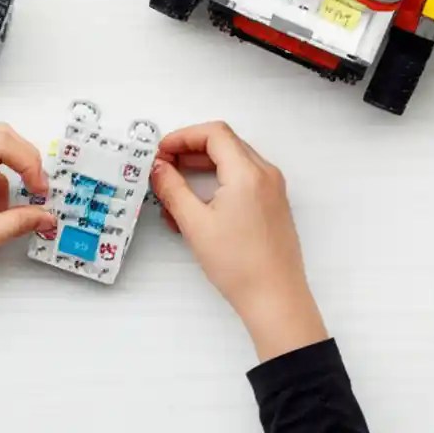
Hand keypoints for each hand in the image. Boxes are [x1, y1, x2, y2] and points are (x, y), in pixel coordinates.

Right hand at [150, 122, 327, 361]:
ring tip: (174, 190)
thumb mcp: (195, 224)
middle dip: (190, 151)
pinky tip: (196, 206)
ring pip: (233, 162)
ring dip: (203, 168)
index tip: (162, 151)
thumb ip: (173, 189)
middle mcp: (265, 174)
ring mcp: (273, 189)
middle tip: (164, 167)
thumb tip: (158, 169)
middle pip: (224, 143)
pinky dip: (219, 183)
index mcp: (248, 173)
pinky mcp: (273, 204)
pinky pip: (244, 180)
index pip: (214, 134)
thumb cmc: (240, 265)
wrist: (275, 298)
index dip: (183, 137)